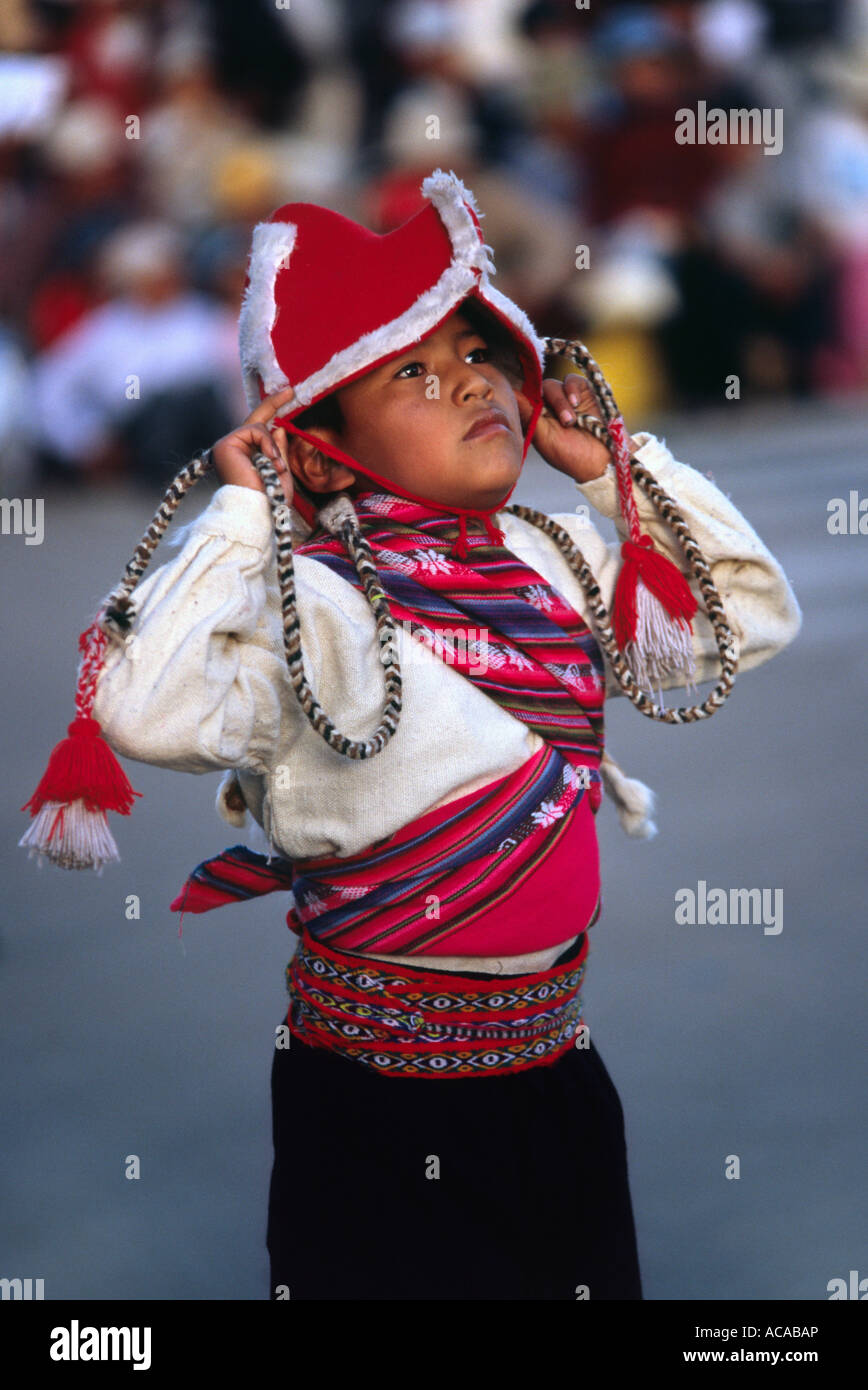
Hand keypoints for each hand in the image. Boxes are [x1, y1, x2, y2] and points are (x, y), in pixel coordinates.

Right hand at [212, 384, 295, 501]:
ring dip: (273, 446)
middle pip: (255, 417)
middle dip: (274, 402)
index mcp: (248, 455)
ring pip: (259, 426)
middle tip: (291, 389)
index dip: (273, 410)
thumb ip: (279, 449)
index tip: (289, 394)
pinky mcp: (225, 444)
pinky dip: (267, 443)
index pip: (260, 428)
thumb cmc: (270, 500)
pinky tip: (270, 460)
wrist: (257, 511)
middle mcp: (236, 448)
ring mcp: (228, 445)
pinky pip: (254, 430)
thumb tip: (278, 427)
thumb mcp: (281, 472)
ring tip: (277, 466)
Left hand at [516, 373, 636, 483]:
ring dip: (562, 400)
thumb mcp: (545, 438)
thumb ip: (529, 415)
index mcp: (537, 419)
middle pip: (539, 390)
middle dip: (552, 404)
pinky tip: (577, 403)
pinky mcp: (583, 391)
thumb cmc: (572, 456)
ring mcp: (566, 398)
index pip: (524, 400)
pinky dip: (572, 389)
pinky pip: (571, 380)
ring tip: (572, 420)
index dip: (525, 398)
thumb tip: (511, 396)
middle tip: (566, 422)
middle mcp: (549, 407)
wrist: (603, 460)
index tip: (532, 407)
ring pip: (553, 385)